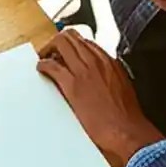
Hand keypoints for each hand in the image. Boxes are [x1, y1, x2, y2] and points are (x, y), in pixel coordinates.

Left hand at [37, 30, 164, 166]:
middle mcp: (98, 61)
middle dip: (57, 43)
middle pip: (73, 37)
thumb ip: (109, 77)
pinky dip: (43, 64)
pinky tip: (41, 70)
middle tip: (49, 54)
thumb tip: (98, 79)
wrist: (125, 129)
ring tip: (43, 60)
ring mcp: (85, 71)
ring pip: (62, 43)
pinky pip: (52, 65)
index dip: (72, 47)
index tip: (65, 54)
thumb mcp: (120, 88)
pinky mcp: (72, 84)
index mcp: (110, 62)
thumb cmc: (124, 116)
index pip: (87, 43)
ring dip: (48, 49)